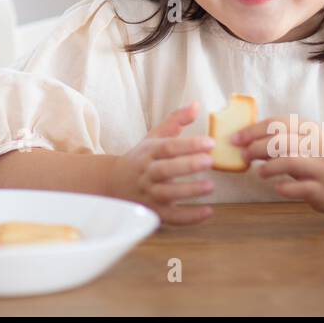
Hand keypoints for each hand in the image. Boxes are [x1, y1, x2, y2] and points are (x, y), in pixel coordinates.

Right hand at [108, 101, 215, 224]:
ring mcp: (149, 194)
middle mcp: (147, 173)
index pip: (168, 147)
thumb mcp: (154, 136)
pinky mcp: (153, 212)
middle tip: (210, 161)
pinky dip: (189, 217)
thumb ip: (175, 120)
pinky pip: (171, 217)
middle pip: (165, 169)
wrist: (113, 184)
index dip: (188, 145)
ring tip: (210, 186)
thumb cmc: (141, 158)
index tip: (210, 142)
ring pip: (167, 193)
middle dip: (188, 165)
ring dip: (189, 191)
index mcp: (149, 152)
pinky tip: (208, 212)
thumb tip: (196, 104)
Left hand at [234, 117, 323, 213]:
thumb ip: (275, 140)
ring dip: (270, 166)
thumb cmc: (315, 160)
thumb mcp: (299, 144)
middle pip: (282, 140)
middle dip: (257, 147)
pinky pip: (302, 188)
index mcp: (309, 130)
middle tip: (245, 156)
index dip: (254, 130)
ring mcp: (321, 168)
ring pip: (292, 161)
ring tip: (260, 172)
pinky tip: (277, 188)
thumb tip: (243, 141)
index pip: (278, 123)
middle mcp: (316, 146)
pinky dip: (286, 188)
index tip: (236, 139)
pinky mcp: (322, 190)